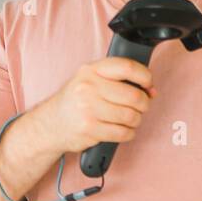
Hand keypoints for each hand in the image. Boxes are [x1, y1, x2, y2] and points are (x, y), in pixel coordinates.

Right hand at [33, 57, 157, 154]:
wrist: (51, 124)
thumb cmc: (76, 101)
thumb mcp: (91, 80)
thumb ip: (119, 80)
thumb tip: (151, 90)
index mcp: (91, 70)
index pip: (127, 67)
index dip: (145, 76)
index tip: (148, 84)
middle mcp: (88, 87)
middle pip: (134, 96)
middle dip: (144, 104)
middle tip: (141, 106)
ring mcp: (88, 109)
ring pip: (131, 116)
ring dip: (136, 120)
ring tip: (129, 119)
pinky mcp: (90, 129)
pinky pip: (123, 133)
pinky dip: (128, 133)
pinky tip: (122, 130)